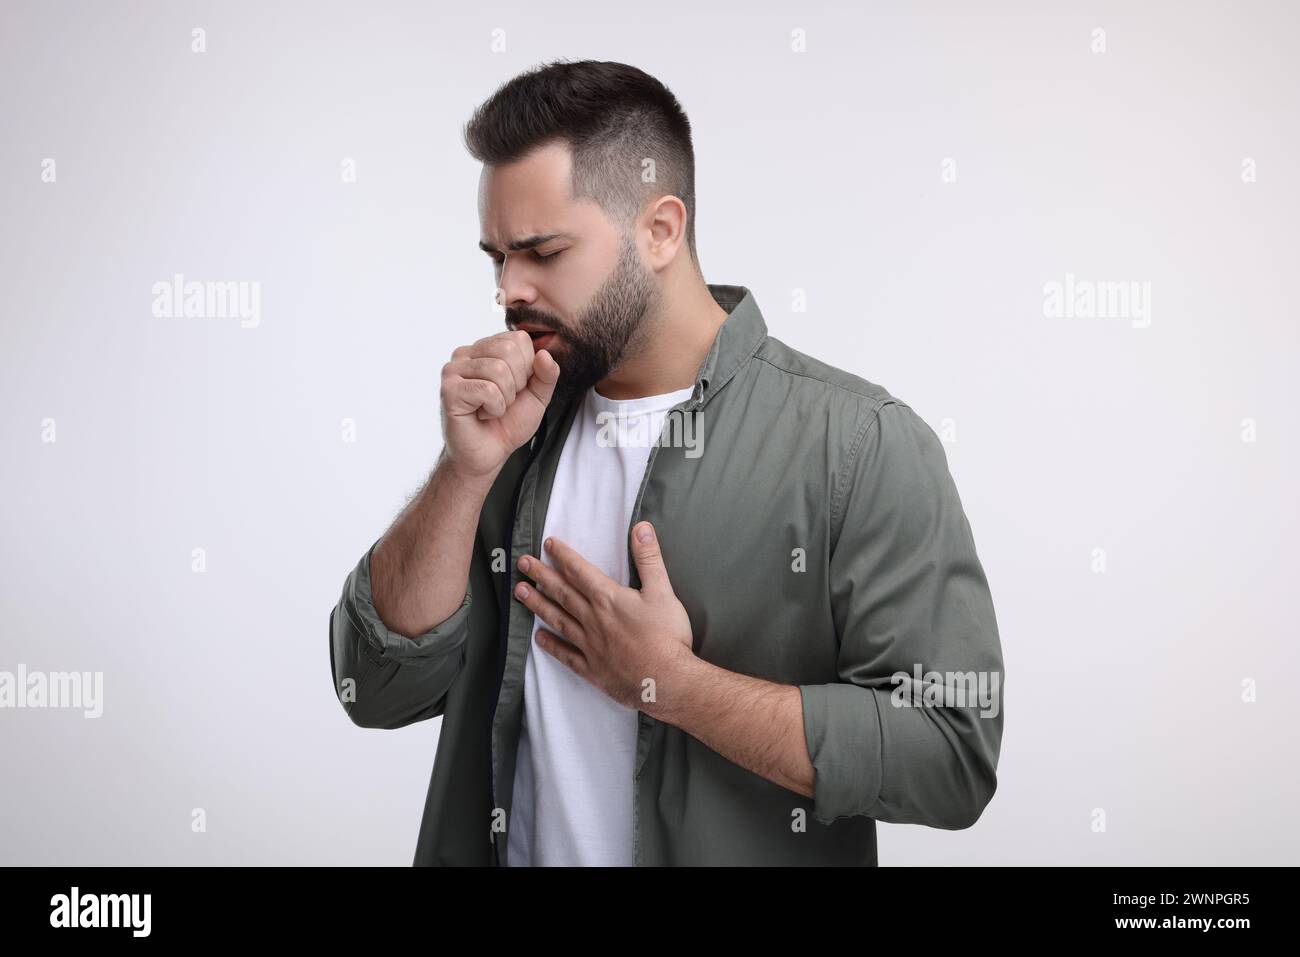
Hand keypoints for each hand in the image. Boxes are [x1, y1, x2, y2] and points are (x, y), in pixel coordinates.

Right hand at [440, 330, 560, 479]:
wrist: (487, 454)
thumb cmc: (508, 423)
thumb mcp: (537, 396)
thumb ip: (546, 374)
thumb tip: (544, 354)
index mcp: (486, 349)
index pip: (519, 339)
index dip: (528, 367)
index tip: (515, 389)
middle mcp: (466, 354)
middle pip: (508, 350)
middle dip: (517, 383)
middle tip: (503, 400)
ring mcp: (453, 370)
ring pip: (498, 370)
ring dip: (505, 398)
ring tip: (492, 408)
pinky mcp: (449, 390)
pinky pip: (487, 390)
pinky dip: (494, 409)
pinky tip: (482, 415)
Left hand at [513, 522, 695, 710]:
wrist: (667, 681)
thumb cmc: (667, 637)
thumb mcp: (663, 591)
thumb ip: (649, 558)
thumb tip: (640, 528)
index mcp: (608, 599)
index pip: (579, 571)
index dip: (563, 555)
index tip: (548, 544)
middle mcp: (593, 619)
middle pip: (562, 592)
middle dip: (541, 575)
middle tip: (522, 563)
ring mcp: (589, 645)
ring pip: (558, 619)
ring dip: (538, 604)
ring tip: (520, 592)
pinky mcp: (592, 668)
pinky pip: (566, 654)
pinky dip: (551, 645)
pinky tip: (539, 638)